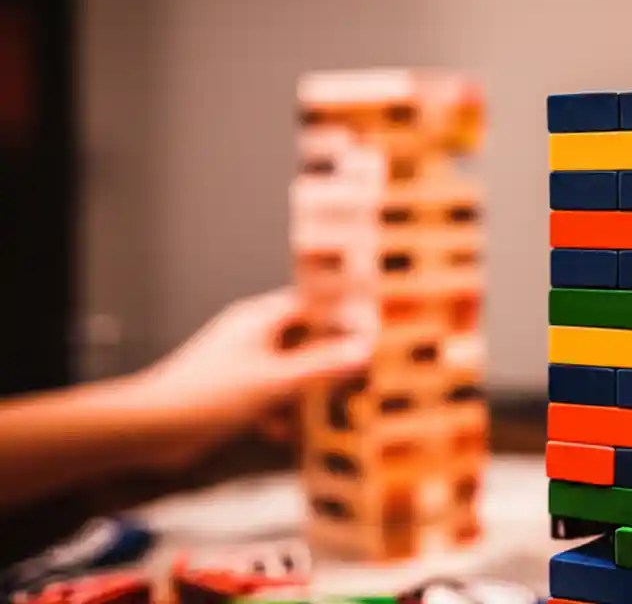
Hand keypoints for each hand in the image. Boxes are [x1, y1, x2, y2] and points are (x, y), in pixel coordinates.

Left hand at [129, 288, 369, 467]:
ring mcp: (242, 365)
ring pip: (289, 372)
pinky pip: (270, 397)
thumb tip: (363, 351)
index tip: (371, 330)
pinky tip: (287, 434)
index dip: (341, 317)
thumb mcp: (275, 381)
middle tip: (361, 376)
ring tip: (331, 410)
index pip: (312, 305)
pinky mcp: (234, 394)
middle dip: (329, 361)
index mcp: (260, 319)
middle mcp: (253, 336)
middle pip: (304, 341)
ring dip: (307, 393)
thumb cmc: (205, 395)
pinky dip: (282, 413)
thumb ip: (321, 366)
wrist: (151, 429)